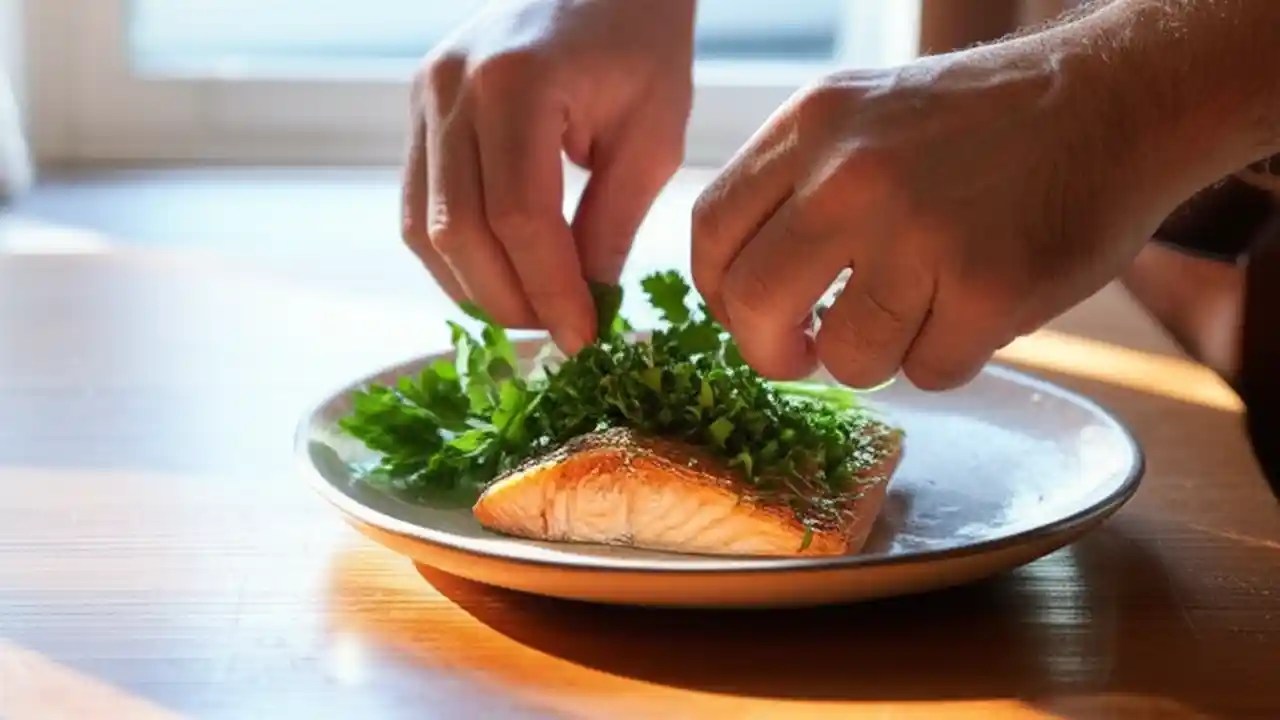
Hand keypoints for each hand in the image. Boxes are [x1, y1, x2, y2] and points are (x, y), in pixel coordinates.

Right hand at [402, 0, 693, 351]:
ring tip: (535, 311)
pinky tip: (503, 275)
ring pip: (425, 229)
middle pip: (460, 232)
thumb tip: (584, 306)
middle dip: (511, 301)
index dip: (549, 290)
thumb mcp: (651, 138)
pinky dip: (458, 255)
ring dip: (477, 288)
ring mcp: (424, 95)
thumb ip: (611, 225)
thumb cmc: (641, 46)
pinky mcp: (418, 109)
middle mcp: (452, 86)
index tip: (585, 338)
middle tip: (562, 333)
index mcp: (516, 82)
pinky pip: (420, 206)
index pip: (519, 218)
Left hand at [692, 39, 1176, 390]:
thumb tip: (742, 295)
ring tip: (919, 314)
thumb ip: (796, 186)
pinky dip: (949, 358)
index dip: (722, 294)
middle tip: (805, 354)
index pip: (710, 231)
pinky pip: (928, 373)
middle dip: (771, 353)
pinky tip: (977, 309)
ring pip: (846, 356)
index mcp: (812, 125)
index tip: (752, 316)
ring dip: (877, 358)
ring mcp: (919, 232)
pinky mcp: (987, 287)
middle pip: (752, 306)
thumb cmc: (982, 125)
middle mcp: (851, 175)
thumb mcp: (865, 114)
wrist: (1114, 99)